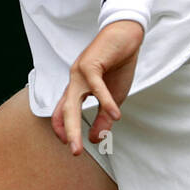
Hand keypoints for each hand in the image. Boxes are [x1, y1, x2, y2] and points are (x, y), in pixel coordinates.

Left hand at [51, 19, 143, 155]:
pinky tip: (116, 115)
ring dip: (76, 124)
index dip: (63, 128)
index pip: (63, 111)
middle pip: (66, 110)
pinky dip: (105, 101)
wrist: (126, 36)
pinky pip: (96, 86)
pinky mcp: (90, 63)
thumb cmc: (118, 65)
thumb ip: (103, 117)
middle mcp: (74, 81)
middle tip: (75, 152)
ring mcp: (79, 72)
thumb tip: (96, 138)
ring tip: (84, 144)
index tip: (70, 145)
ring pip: (74, 101)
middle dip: (68, 133)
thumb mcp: (114, 97)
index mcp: (78, 88)